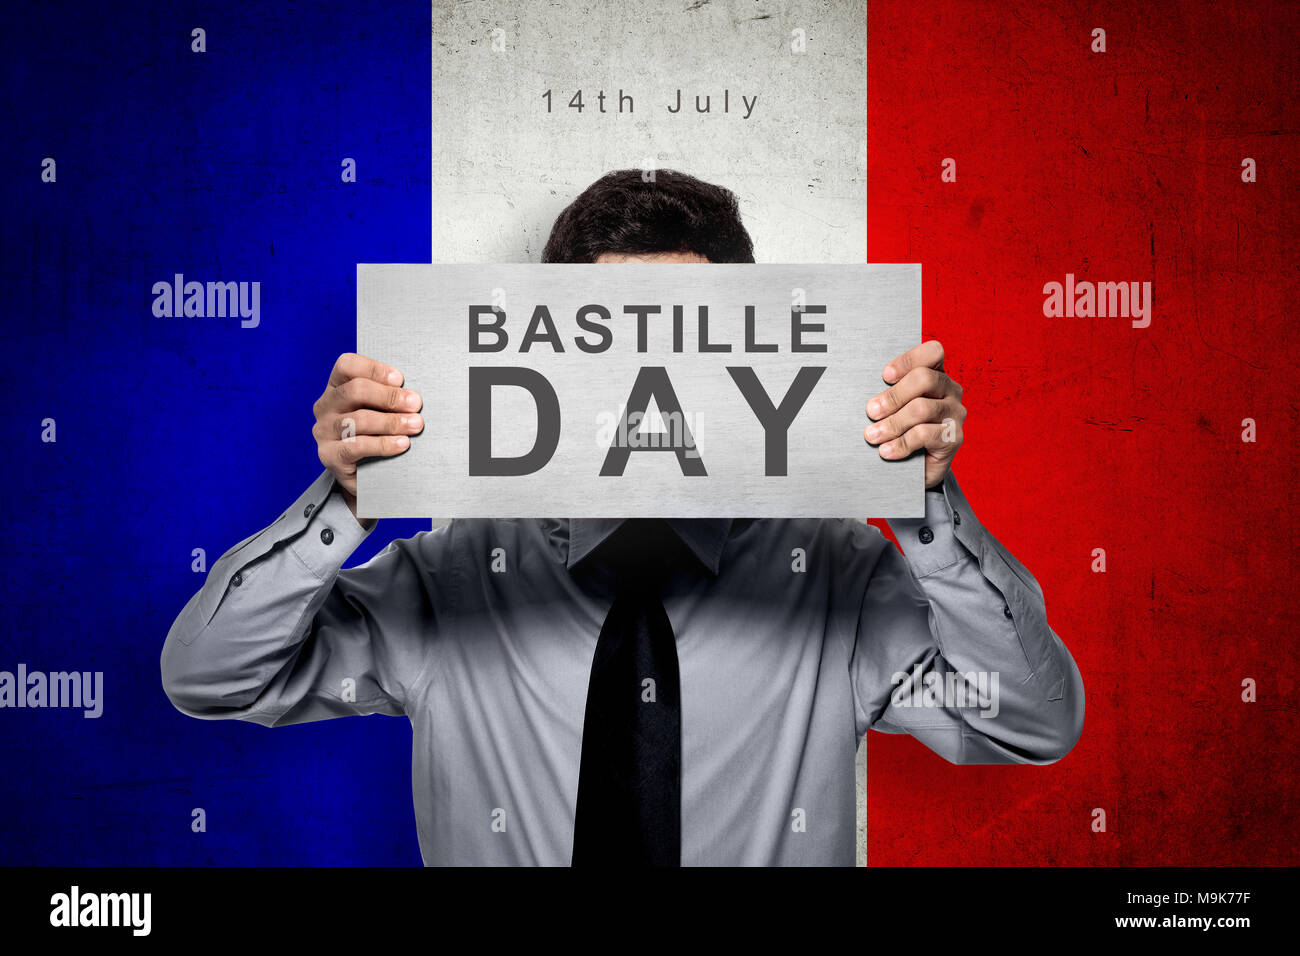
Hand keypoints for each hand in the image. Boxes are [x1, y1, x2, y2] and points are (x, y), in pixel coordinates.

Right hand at [313, 352, 423, 520]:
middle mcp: (325, 406)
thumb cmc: (375, 434)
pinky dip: (383, 444)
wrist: (365, 476)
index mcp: (336, 387)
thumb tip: (414, 396)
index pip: (347, 365)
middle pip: (355, 391)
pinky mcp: (329, 455)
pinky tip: (402, 444)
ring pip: (358, 419)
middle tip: (415, 404)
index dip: (374, 369)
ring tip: (415, 425)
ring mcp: (324, 431)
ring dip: (392, 421)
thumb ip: (388, 398)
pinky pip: (357, 446)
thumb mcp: (379, 411)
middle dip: (389, 397)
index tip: (400, 379)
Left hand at [863, 340, 964, 488]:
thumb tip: (866, 398)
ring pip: (921, 408)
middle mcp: (950, 390)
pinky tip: (886, 451)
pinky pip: (925, 434)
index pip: (932, 352)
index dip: (908, 360)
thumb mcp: (894, 408)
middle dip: (893, 396)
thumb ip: (887, 395)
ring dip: (892, 423)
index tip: (884, 376)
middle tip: (871, 411)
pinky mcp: (954, 438)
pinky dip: (901, 443)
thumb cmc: (901, 431)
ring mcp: (955, 413)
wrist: (915, 468)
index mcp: (937, 375)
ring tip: (872, 435)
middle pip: (924, 379)